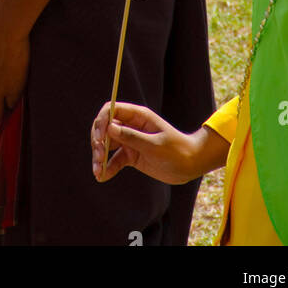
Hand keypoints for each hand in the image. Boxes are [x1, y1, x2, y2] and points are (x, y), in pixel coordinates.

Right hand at [91, 102, 218, 184]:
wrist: (190, 165)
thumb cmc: (176, 150)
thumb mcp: (154, 144)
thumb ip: (132, 136)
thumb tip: (109, 128)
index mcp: (137, 116)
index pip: (111, 111)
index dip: (101, 122)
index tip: (99, 138)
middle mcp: (131, 126)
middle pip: (105, 128)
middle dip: (98, 142)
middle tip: (99, 157)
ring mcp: (130, 141)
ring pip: (107, 145)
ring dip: (100, 157)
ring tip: (97, 171)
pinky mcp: (131, 156)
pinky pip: (115, 160)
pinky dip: (108, 167)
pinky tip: (103, 176)